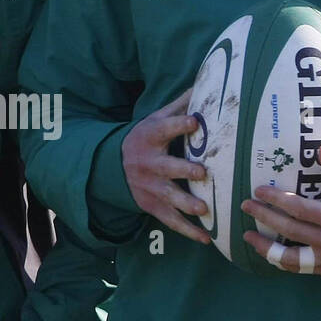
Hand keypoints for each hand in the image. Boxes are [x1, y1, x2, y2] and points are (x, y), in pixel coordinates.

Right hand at [121, 90, 211, 245]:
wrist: (113, 166)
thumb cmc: (145, 138)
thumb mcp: (155, 118)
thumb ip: (180, 105)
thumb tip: (206, 82)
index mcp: (151, 137)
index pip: (165, 129)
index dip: (179, 125)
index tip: (194, 122)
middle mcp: (149, 163)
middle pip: (166, 167)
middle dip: (184, 170)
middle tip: (202, 172)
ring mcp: (149, 187)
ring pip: (168, 197)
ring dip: (186, 204)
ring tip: (204, 210)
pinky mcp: (151, 206)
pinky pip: (170, 220)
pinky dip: (188, 230)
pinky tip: (206, 238)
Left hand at [240, 144, 320, 275]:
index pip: (302, 210)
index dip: (278, 200)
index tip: (259, 191)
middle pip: (292, 232)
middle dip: (265, 218)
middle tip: (246, 206)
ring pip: (292, 259)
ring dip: (267, 248)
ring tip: (248, 236)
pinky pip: (300, 267)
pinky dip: (281, 259)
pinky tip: (267, 249)